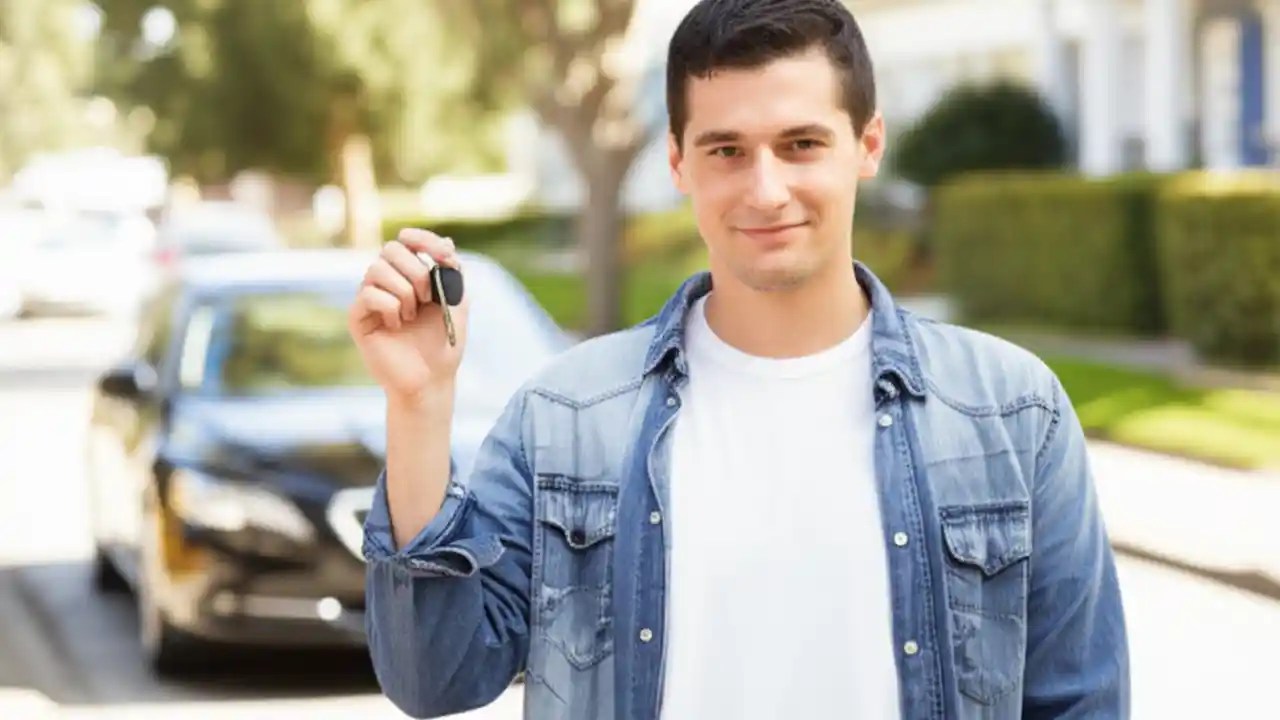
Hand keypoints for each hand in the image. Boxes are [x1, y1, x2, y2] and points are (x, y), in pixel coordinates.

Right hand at [348, 229, 468, 402]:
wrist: (432, 378)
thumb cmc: (444, 342)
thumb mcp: (457, 300)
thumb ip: (453, 271)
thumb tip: (447, 242)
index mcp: (408, 274)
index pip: (406, 241)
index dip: (423, 239)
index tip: (444, 254)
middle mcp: (386, 282)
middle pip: (391, 249)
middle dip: (417, 271)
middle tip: (429, 298)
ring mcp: (369, 297)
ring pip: (378, 269)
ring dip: (405, 292)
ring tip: (412, 316)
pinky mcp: (357, 316)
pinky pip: (370, 294)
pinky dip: (391, 307)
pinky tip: (396, 325)